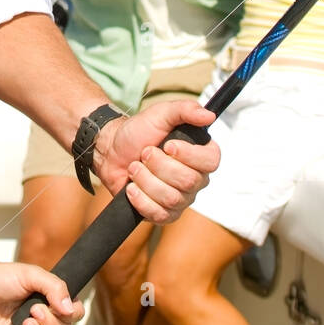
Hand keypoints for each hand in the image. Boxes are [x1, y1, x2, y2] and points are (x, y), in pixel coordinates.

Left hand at [0, 260, 83, 324]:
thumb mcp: (30, 274)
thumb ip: (54, 286)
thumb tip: (69, 307)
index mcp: (52, 296)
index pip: (75, 312)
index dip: (69, 313)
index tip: (54, 307)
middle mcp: (45, 313)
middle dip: (50, 324)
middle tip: (33, 312)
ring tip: (24, 323)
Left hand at [94, 99, 218, 223]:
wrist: (112, 151)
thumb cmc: (139, 132)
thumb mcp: (160, 113)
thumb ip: (185, 110)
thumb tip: (209, 115)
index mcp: (200, 155)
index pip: (211, 161)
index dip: (189, 155)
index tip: (168, 145)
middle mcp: (196, 180)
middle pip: (187, 181)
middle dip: (158, 165)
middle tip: (144, 153)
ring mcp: (181, 199)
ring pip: (171, 198)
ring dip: (145, 179)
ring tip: (135, 167)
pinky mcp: (164, 214)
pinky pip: (158, 214)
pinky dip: (140, 199)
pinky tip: (131, 187)